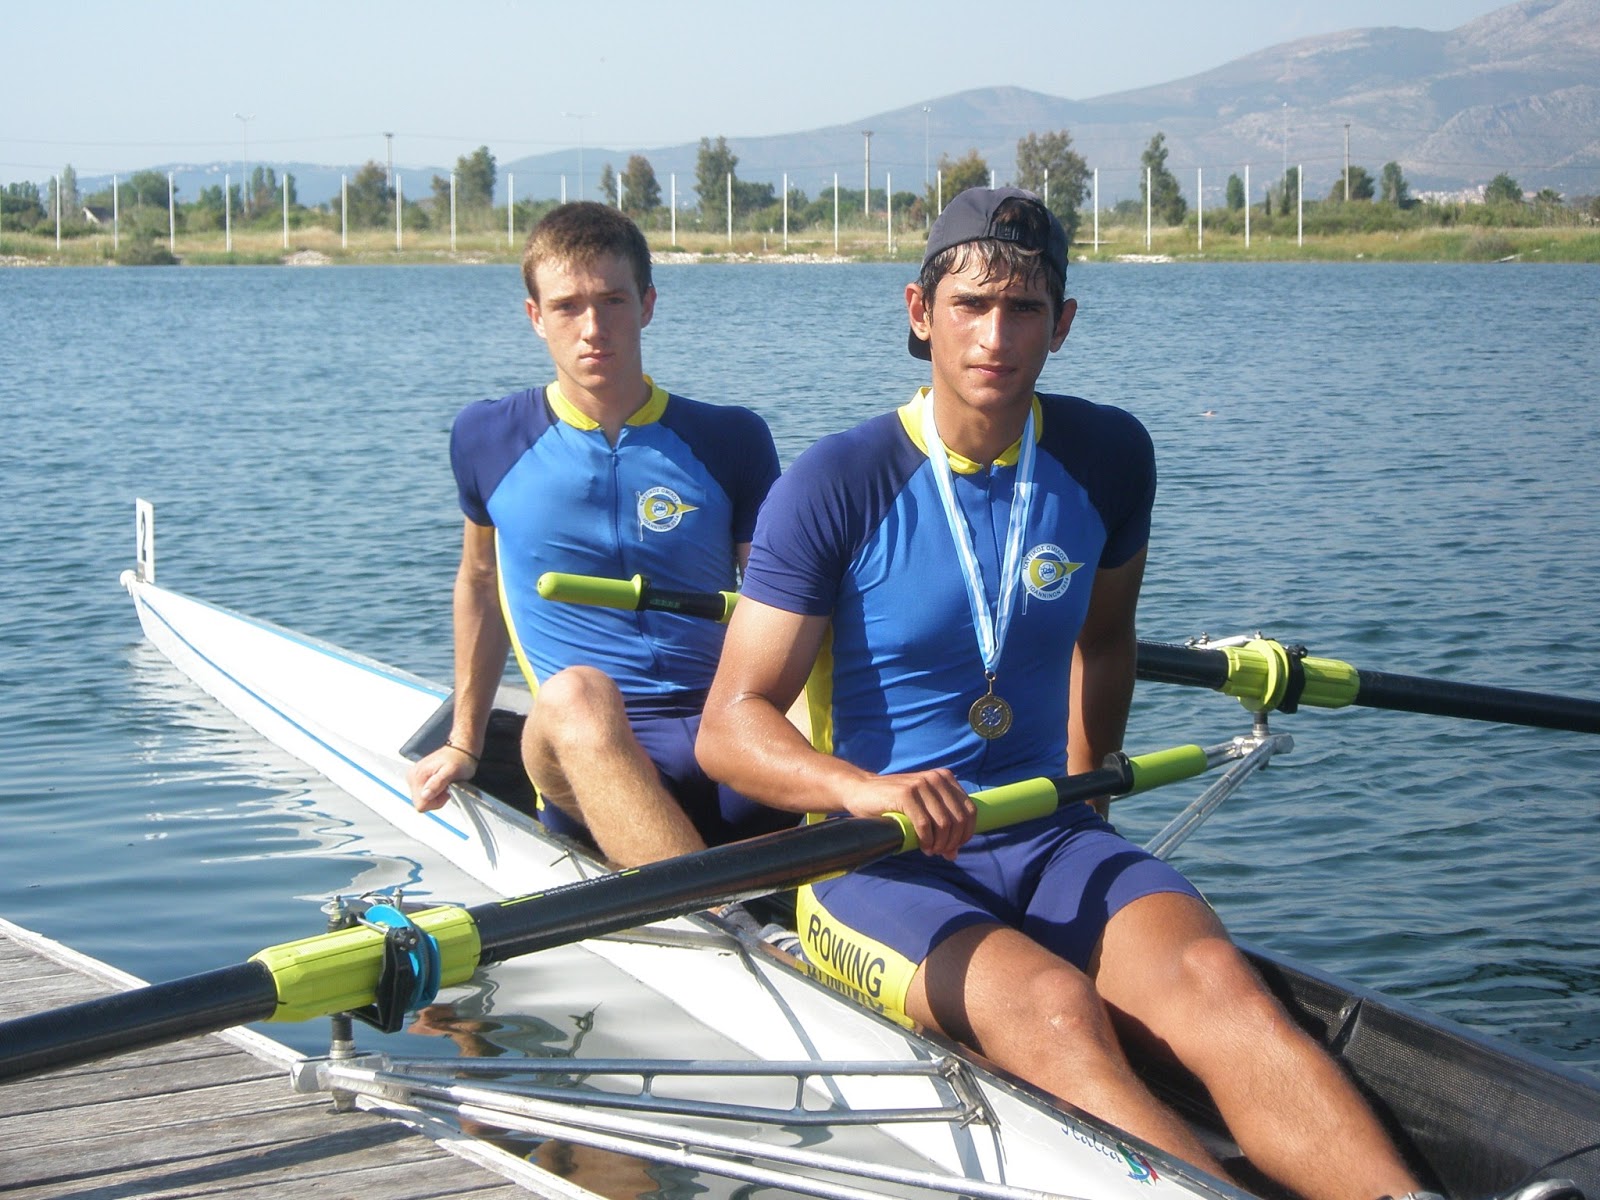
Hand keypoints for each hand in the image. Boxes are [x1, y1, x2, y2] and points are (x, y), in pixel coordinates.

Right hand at [407, 744, 477, 811]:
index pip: (421, 804)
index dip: (436, 802)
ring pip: (423, 799)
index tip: (445, 792)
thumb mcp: (452, 772)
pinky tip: (441, 783)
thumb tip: (425, 795)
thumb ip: (437, 784)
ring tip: (445, 784)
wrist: (461, 749)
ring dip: (435, 795)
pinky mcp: (419, 778)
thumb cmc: (460, 759)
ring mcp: (414, 777)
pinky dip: (434, 792)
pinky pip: (425, 794)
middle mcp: (412, 776)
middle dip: (436, 799)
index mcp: (418, 776)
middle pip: (421, 803)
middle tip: (446, 787)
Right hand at [841, 768, 975, 859]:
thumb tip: (954, 854)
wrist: (862, 790)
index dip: (966, 833)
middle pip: (959, 819)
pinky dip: (926, 840)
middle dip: (952, 841)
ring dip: (939, 843)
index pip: (970, 810)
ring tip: (931, 851)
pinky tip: (923, 847)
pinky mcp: (906, 794)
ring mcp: (920, 784)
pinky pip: (924, 824)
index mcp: (944, 778)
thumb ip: (941, 826)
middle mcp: (935, 778)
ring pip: (944, 823)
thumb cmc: (893, 803)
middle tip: (941, 853)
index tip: (954, 847)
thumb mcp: (923, 809)